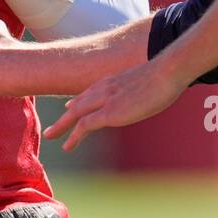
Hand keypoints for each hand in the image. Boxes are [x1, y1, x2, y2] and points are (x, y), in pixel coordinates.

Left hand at [43, 59, 185, 152]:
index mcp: (113, 81)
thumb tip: (152, 91)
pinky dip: (74, 136)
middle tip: (53, 128)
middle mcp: (104, 88)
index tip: (69, 107)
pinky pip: (85, 126)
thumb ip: (142, 87)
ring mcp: (105, 100)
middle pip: (78, 104)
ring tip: (51, 136)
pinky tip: (67, 145)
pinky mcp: (109, 113)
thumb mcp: (150, 80)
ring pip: (75, 115)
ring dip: (61, 127)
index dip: (78, 102)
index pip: (90, 92)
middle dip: (65, 117)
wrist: (167, 72)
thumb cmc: (166, 76)